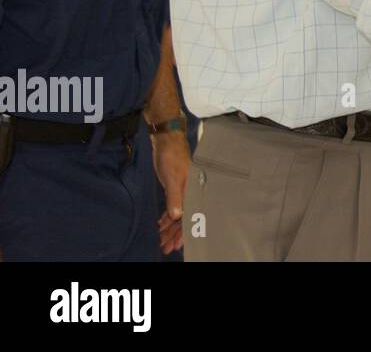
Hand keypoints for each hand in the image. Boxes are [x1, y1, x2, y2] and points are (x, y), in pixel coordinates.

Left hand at [153, 131, 189, 254]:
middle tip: (166, 247)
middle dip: (175, 234)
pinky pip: (172, 207)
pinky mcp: (174, 187)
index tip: (177, 245)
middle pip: (184, 218)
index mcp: (194, 190)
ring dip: (169, 228)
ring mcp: (183, 190)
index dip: (184, 232)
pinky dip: (166, 217)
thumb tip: (176, 216)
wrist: (166, 139)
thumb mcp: (172, 177)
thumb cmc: (171, 155)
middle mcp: (191, 191)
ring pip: (177, 214)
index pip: (191, 216)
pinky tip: (160, 225)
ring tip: (161, 240)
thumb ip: (175, 196)